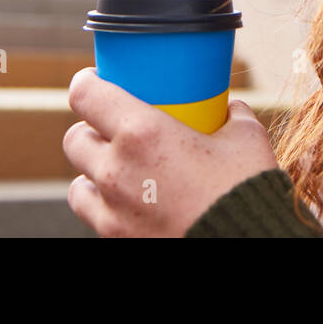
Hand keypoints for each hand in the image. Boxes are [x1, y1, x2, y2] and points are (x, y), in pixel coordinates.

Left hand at [63, 67, 280, 236]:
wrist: (247, 244)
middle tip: (113, 129)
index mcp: (142, 132)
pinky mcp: (117, 239)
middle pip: (74, 139)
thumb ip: (234, 117)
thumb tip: (231, 109)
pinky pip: (94, 216)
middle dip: (90, 130)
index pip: (84, 94)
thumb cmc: (244, 191)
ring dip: (92, 172)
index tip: (95, 80)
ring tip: (118, 171)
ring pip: (77, 184)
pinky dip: (103, 206)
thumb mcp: (247, 140)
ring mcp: (112, 210)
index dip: (85, 82)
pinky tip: (127, 202)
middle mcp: (116, 170)